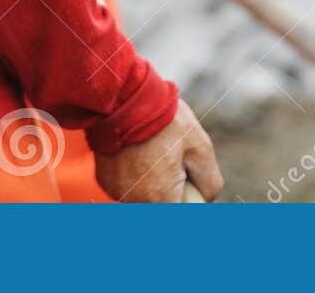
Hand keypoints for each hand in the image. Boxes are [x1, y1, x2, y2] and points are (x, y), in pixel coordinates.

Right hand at [94, 99, 222, 202]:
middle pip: (161, 210)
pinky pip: (128, 189)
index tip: (194, 191)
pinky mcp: (105, 181)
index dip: (190, 204)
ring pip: (143, 201)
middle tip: (178, 167)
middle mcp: (134, 201)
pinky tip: (141, 153)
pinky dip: (137, 178)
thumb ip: (209, 180)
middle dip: (173, 195)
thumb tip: (207, 198)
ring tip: (158, 154)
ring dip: (154, 188)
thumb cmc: (166, 120)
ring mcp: (117, 192)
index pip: (180, 217)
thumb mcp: (200, 146)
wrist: (125, 98)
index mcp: (159, 198)